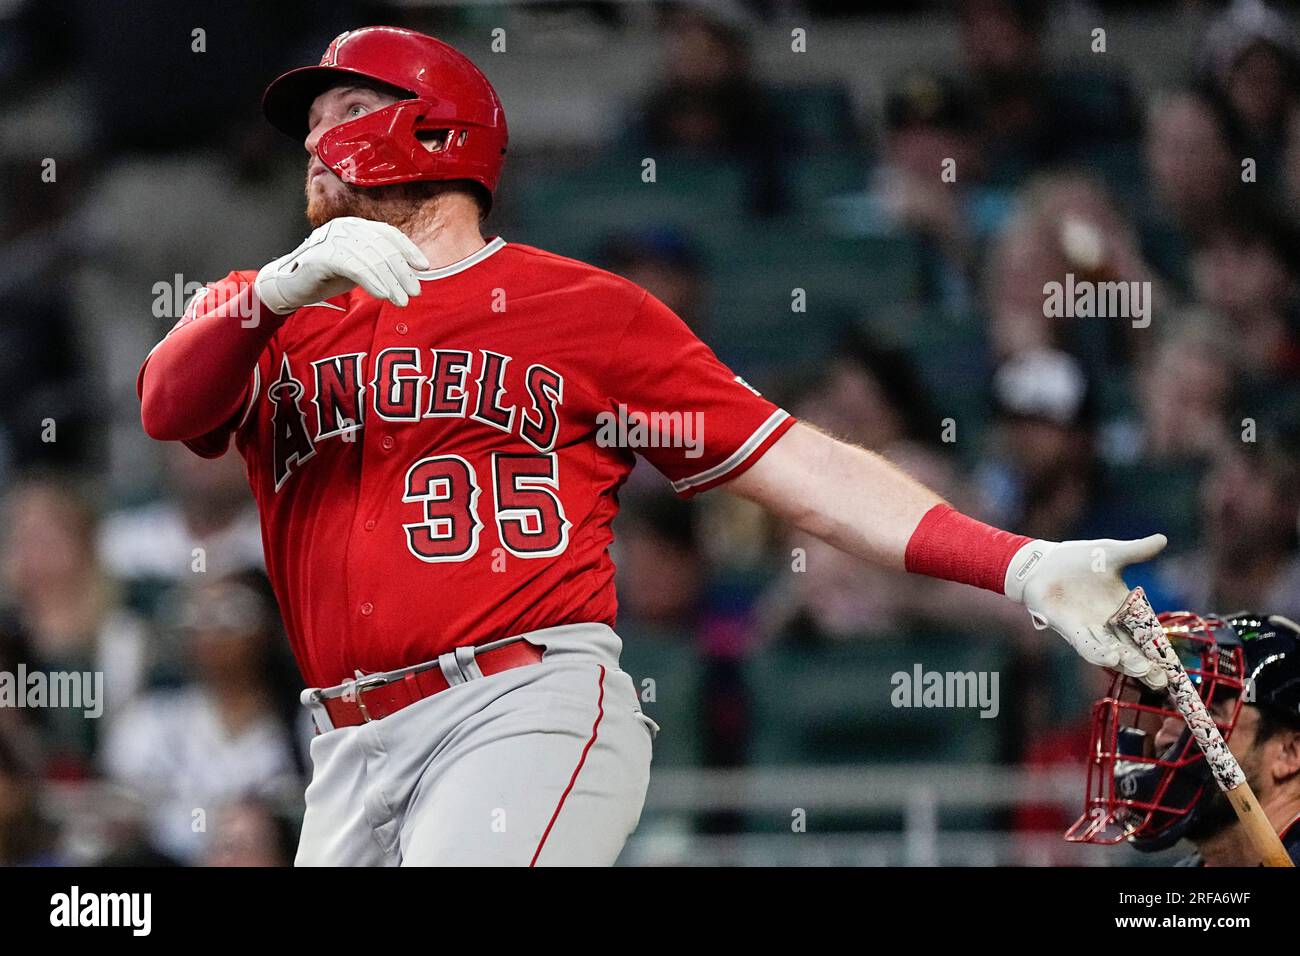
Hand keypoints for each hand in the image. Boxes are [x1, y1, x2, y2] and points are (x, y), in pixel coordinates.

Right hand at [253, 217, 428, 314]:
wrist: (290, 286)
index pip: (387, 233)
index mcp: (355, 225)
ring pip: (371, 258)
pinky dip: (372, 281)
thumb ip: (379, 264)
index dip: (408, 249)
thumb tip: (411, 274)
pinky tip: (383, 295)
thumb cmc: (327, 277)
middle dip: (402, 271)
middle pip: (382, 247)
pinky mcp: (321, 254)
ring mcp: (331, 238)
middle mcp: (344, 226)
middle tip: (415, 292)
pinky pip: (354, 266)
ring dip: (390, 281)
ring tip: (401, 300)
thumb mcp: (359, 266)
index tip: (423, 267)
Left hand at [1003, 535, 1168, 689]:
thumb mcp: (1111, 553)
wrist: (1042, 563)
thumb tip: (1163, 539)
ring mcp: (1089, 629)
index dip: (1161, 651)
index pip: (1147, 633)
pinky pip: (1086, 646)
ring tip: (1144, 670)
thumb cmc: (1077, 559)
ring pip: (1113, 651)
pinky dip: (1099, 653)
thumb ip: (1136, 551)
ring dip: (1127, 662)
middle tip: (1163, 679)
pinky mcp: (1070, 630)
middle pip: (1133, 650)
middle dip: (1148, 665)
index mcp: (1124, 608)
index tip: (1176, 667)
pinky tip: (1113, 658)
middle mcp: (1109, 624)